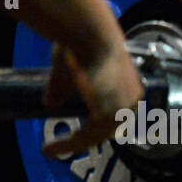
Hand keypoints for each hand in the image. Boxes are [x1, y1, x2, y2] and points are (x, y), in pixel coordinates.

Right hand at [42, 37, 143, 157]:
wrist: (87, 31)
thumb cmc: (80, 40)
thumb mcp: (70, 69)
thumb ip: (62, 88)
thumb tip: (50, 103)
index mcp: (129, 86)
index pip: (113, 114)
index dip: (93, 127)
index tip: (76, 136)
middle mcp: (131, 99)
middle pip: (107, 128)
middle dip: (83, 138)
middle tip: (62, 146)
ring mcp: (122, 108)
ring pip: (96, 136)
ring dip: (71, 145)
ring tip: (51, 149)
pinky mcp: (108, 114)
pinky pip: (87, 137)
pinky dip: (67, 145)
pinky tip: (51, 147)